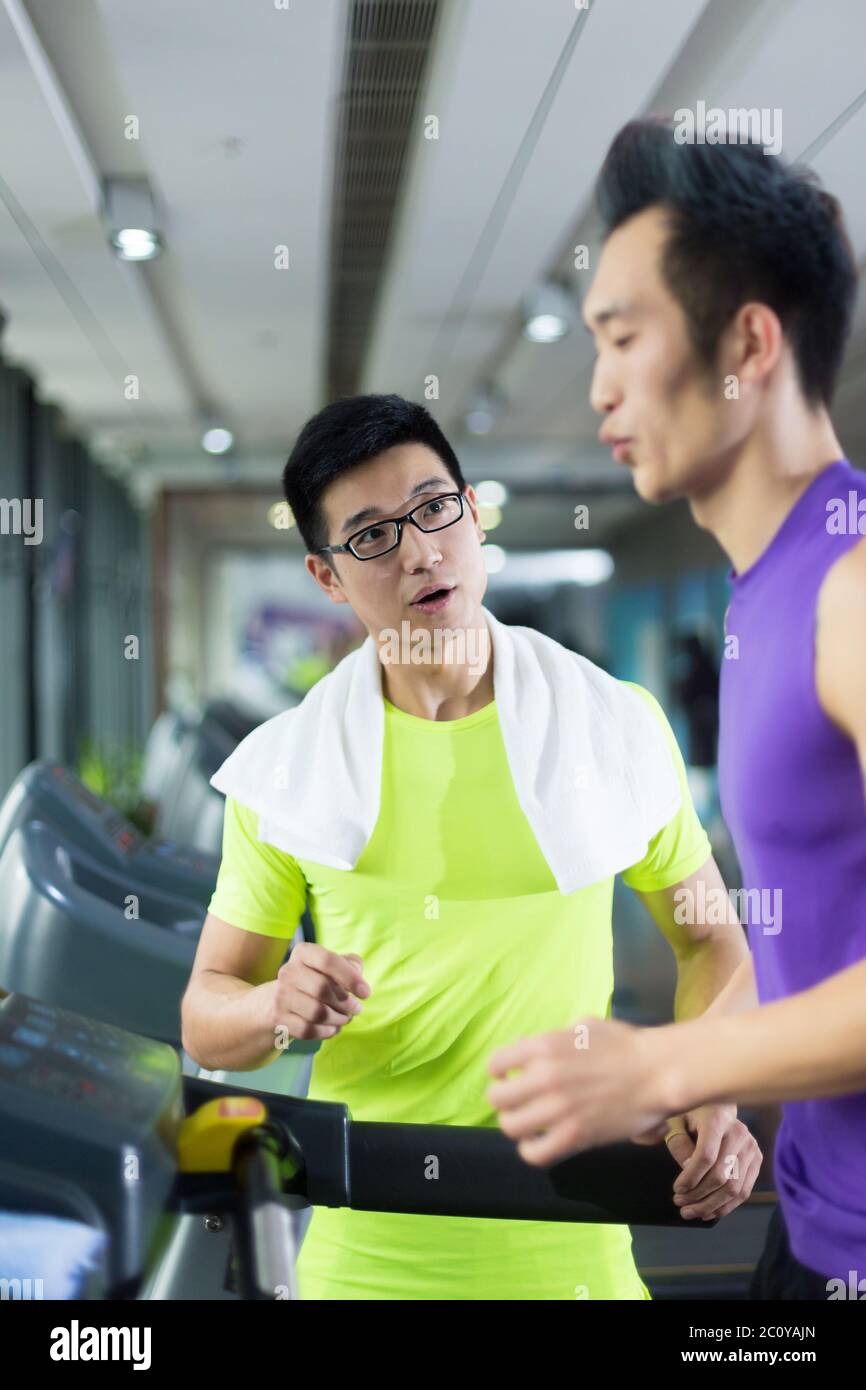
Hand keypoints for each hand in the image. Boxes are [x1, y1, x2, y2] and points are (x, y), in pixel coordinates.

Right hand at [268, 942, 370, 1044]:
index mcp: (303, 953)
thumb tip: (358, 976)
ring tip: (345, 1018)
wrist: (281, 1000)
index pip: (328, 960)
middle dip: (346, 1003)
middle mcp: (288, 971)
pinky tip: (333, 1028)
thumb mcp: (335, 966)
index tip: (366, 993)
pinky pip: (308, 1030)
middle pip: (322, 989)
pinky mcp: (279, 1019)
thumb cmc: (318, 979)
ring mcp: (281, 996)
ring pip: (316, 1013)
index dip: (350, 977)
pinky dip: (326, 1032)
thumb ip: (352, 965)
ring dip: (338, 1019)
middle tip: (356, 1008)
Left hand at [486, 1016, 670, 1165]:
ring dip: (517, 1126)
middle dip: (505, 1101)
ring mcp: (558, 1109)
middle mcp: (544, 1077)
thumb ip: (556, 1036)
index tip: (509, 1078)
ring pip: (511, 1126)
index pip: (495, 1064)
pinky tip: (540, 1143)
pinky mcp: (574, 1136)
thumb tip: (534, 1044)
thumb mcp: (585, 1027)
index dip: (500, 1073)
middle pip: (497, 1098)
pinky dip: (531, 1150)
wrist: (657, 1071)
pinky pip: (534, 1153)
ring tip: (529, 1125)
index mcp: (544, 1046)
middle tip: (519, 1103)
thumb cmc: (626, 1045)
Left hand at [639, 1105, 761, 1220]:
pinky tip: (709, 1211)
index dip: (690, 1177)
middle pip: (721, 1175)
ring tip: (691, 1212)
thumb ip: (680, 1144)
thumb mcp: (677, 1121)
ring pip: (734, 1188)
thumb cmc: (692, 1113)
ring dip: (711, 1205)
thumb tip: (687, 1170)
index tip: (676, 1189)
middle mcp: (739, 1133)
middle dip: (698, 1195)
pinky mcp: (757, 1159)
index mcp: (717, 1119)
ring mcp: (751, 1147)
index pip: (706, 1156)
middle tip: (680, 1204)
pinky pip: (744, 1190)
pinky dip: (726, 1206)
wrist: (717, 1106)